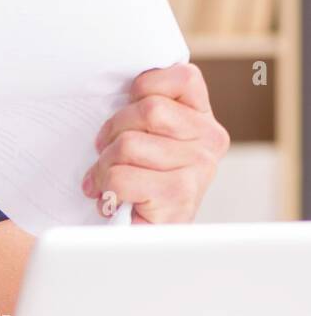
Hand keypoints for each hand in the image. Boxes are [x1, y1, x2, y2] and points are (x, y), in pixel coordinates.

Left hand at [81, 63, 228, 223]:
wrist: (147, 238)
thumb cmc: (140, 182)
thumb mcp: (148, 137)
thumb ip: (146, 110)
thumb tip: (116, 88)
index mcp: (204, 120)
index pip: (182, 76)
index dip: (144, 87)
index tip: (129, 111)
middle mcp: (210, 140)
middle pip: (147, 109)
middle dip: (113, 130)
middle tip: (107, 152)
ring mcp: (198, 168)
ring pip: (128, 144)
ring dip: (105, 164)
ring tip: (108, 179)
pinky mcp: (178, 195)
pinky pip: (120, 177)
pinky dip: (105, 188)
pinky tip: (112, 199)